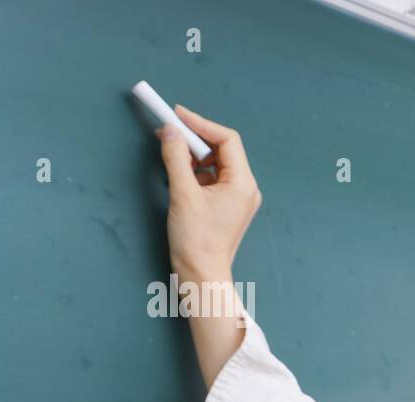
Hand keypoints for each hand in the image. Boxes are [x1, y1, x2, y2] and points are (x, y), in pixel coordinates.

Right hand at [154, 105, 261, 279]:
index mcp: (243, 183)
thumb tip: (169, 130)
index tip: (176, 114)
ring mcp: (238, 198)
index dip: (201, 123)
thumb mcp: (183, 193)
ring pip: (216, 164)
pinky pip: (212, 178)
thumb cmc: (196, 239)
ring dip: (193, 155)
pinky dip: (195, 171)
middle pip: (223, 149)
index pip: (227, 140)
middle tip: (168, 130)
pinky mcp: (227, 206)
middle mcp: (246, 188)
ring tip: (169, 152)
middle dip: (195, 138)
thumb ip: (176, 157)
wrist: (202, 274)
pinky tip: (177, 172)